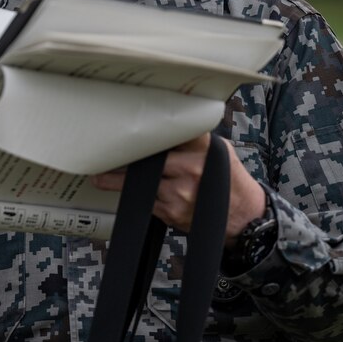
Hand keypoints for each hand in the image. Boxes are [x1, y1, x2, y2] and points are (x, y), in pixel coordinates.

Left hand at [90, 132, 266, 240]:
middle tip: (100, 155)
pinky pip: (146, 201)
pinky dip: (135, 197)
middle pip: (146, 159)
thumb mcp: (219, 151)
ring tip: (98, 176)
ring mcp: (181, 192)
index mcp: (203, 147)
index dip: (145, 131)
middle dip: (122, 158)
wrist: (244, 216)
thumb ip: (192, 139)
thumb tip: (162, 124)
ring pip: (139, 182)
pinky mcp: (172, 212)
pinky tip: (124, 193)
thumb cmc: (227, 179)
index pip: (170, 132)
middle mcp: (191, 168)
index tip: (123, 128)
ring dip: (117, 180)